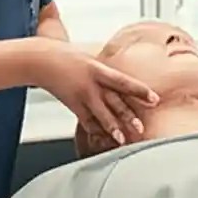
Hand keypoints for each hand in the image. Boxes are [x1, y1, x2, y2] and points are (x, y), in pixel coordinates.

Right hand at [29, 39, 158, 145]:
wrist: (42, 61)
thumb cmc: (70, 57)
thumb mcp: (93, 59)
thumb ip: (110, 71)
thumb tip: (128, 81)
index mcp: (99, 70)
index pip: (124, 82)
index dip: (140, 91)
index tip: (155, 99)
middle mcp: (91, 85)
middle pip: (113, 102)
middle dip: (128, 116)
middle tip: (141, 128)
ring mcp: (81, 97)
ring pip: (100, 115)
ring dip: (112, 128)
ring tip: (122, 140)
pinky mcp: (73, 106)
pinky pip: (86, 121)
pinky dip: (96, 131)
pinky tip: (105, 140)